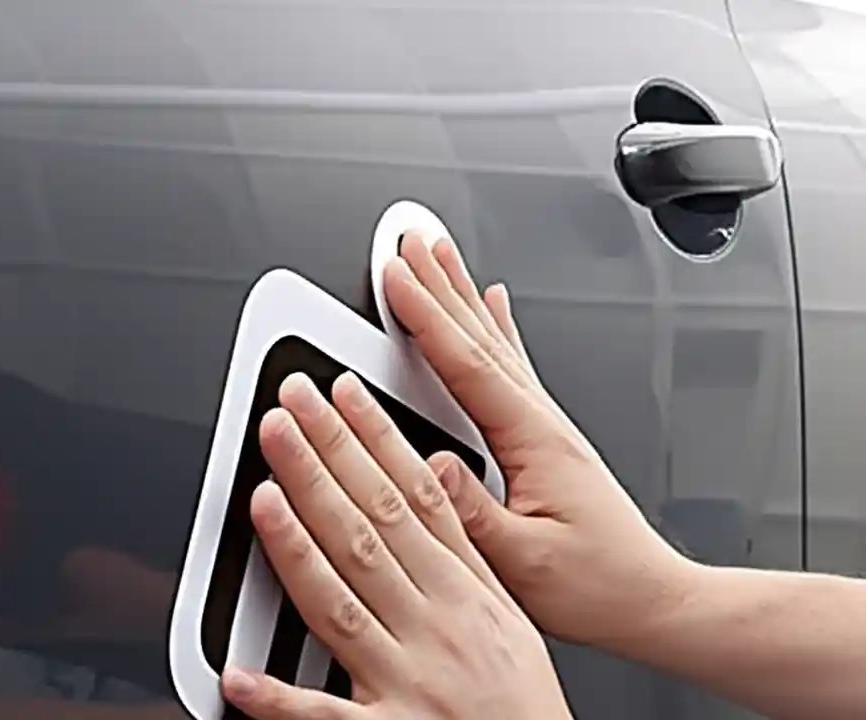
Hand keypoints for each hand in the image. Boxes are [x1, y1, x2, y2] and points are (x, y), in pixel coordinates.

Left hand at [221, 371, 570, 719]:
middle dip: (322, 463)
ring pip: (341, 602)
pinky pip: (323, 716)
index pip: (416, 499)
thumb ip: (466, 556)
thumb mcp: (512, 622)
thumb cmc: (523, 709)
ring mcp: (410, 682)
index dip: (375, 439)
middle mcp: (440, 630)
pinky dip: (279, 698)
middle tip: (283, 413)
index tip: (341, 395)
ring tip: (261, 495)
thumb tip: (432, 482)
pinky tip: (238, 672)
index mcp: (470, 597)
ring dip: (296, 545)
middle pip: (370, 530)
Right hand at [381, 230, 699, 650]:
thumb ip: (475, 513)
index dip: (427, 315)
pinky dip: (498, 327)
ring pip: (495, 342)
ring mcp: (545, 425)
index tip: (395, 276)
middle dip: (441, 283)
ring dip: (463, 295)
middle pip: (481, 336)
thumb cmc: (595, 586)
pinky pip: (512, 364)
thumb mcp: (525, 562)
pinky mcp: (544, 437)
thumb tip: (430, 466)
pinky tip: (494, 306)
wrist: (650, 600)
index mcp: (534, 442)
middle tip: (412, 240)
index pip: (469, 364)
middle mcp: (542, 422)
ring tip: (441, 256)